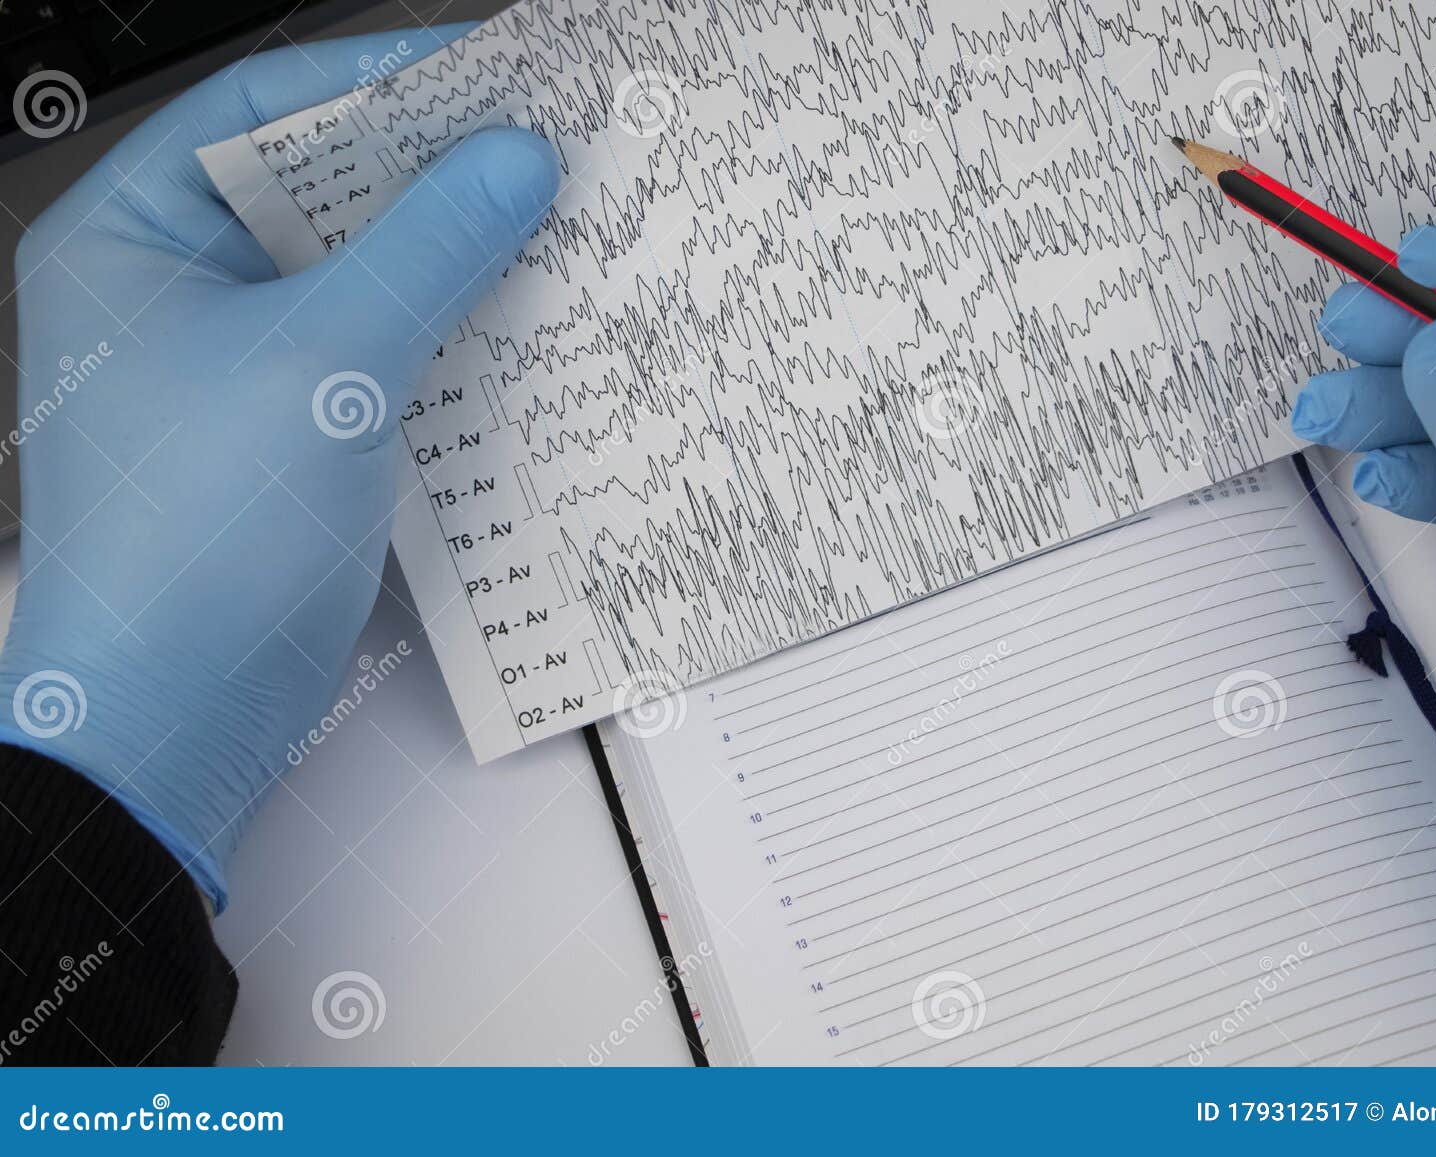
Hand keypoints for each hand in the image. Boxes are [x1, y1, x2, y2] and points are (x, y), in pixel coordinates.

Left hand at [0, 27, 559, 906]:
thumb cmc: (197, 536)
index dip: (378, 82)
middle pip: (319, 194)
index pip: (264, 112)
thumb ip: (428, 249)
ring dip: (448, 262)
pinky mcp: (291, 434)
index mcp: (133, 236)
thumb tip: (512, 163)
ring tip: (545, 233)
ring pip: (358, 278)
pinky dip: (443, 338)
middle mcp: (176, 289)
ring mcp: (235, 366)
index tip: (487, 79)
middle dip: (429, 178)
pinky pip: (377, 354)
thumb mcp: (326, 363)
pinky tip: (518, 328)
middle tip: (536, 156)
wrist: (178, 712)